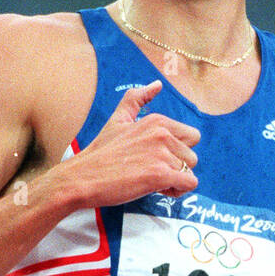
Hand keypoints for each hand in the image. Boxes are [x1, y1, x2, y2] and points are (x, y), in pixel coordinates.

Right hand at [68, 79, 199, 207]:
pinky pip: (189, 184)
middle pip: (192, 156)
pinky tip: (159, 190)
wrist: (83, 177)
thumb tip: (158, 84)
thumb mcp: (118, 118)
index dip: (176, 151)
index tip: (155, 158)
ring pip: (190, 171)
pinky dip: (178, 191)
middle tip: (153, 171)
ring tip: (151, 181)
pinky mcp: (160, 175)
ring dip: (175, 181)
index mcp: (157, 121)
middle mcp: (162, 134)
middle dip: (177, 167)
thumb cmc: (101, 152)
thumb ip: (137, 98)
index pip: (191, 136)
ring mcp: (161, 154)